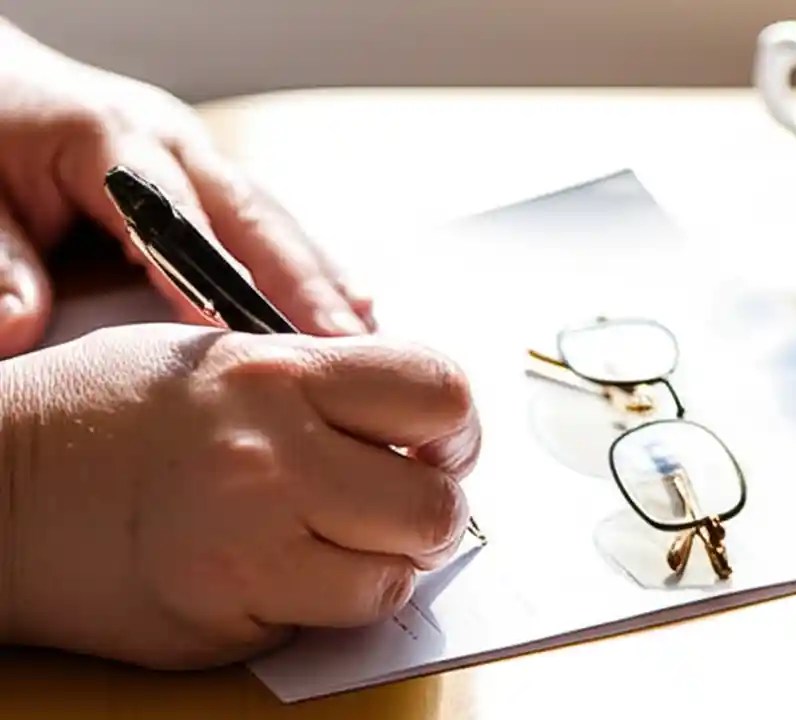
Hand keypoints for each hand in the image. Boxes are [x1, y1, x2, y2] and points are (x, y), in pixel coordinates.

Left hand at [0, 19, 372, 358]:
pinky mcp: (207, 175)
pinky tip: (350, 301)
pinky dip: (310, 264)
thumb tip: (20, 327)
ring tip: (369, 331)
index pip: (173, 218)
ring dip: (322, 275)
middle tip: (346, 343)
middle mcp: (171, 142)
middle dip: (303, 282)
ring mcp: (197, 155)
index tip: (241, 336)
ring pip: (272, 219)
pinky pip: (267, 223)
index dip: (211, 279)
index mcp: (112, 138)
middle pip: (250, 217)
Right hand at [0, 324, 479, 668]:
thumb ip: (322, 382)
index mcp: (279, 374)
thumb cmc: (103, 412)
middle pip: (437, 504)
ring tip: (339, 540)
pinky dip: (328, 603)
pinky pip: (330, 621)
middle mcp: (275, 457)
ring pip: (394, 578)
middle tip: (399, 502)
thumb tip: (414, 421)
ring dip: (384, 564)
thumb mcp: (218, 355)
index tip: (439, 441)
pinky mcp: (226, 615)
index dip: (457, 427)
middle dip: (434, 509)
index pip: (439, 392)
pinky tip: (285, 570)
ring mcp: (250, 545)